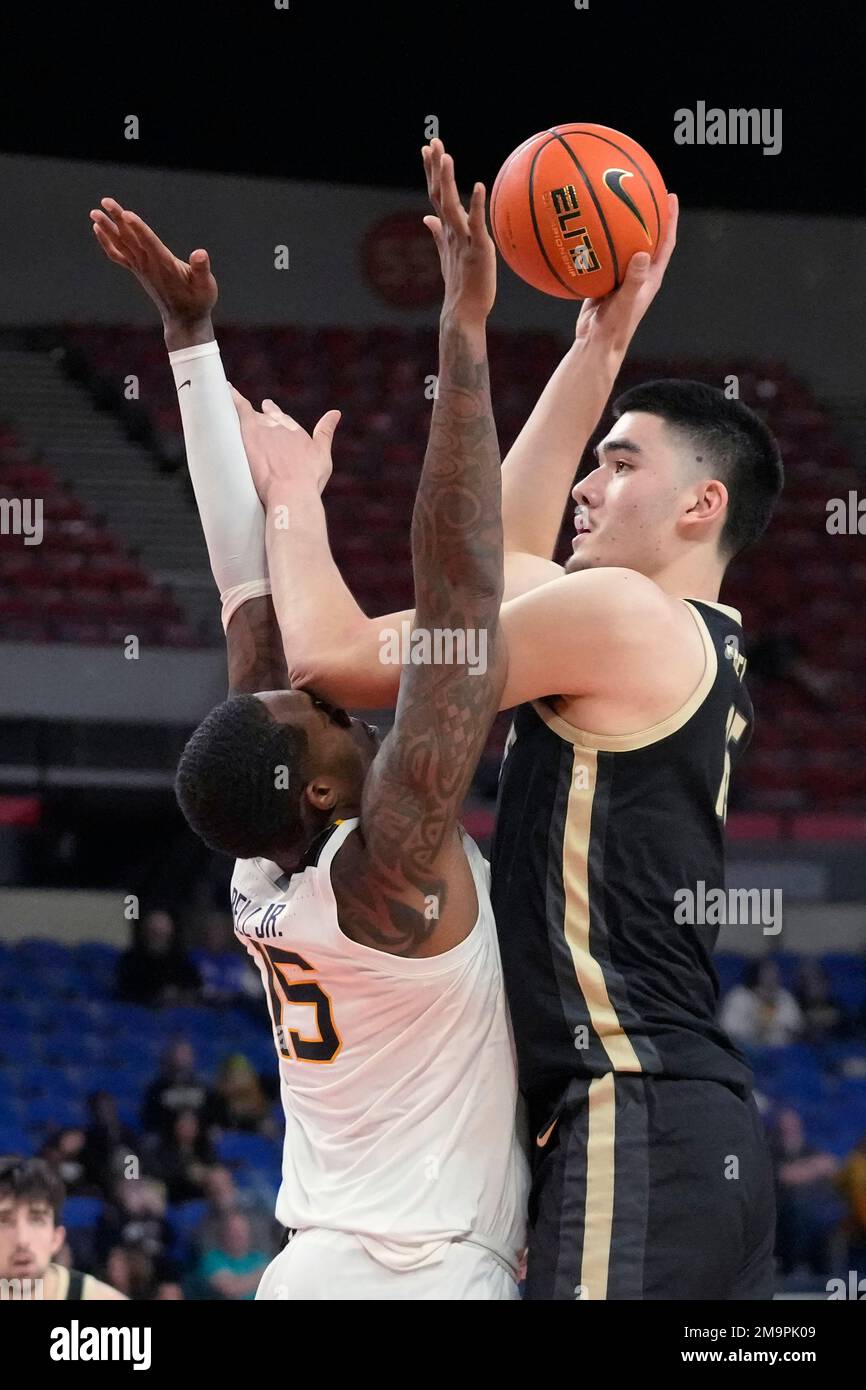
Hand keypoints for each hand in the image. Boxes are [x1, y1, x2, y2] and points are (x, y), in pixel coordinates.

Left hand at [89, 197, 217, 342]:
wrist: (184, 320)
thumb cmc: (199, 301)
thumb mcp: (206, 287)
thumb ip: (202, 270)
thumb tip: (200, 254)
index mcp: (165, 266)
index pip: (149, 244)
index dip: (138, 229)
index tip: (126, 214)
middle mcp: (149, 266)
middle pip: (130, 239)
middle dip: (117, 220)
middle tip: (105, 201)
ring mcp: (141, 268)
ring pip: (121, 244)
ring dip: (107, 228)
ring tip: (94, 212)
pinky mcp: (138, 271)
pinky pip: (118, 255)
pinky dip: (107, 242)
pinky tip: (98, 229)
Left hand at [230, 387, 339, 503]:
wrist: (292, 490)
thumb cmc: (309, 479)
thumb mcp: (322, 454)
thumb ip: (325, 432)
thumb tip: (336, 412)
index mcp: (295, 431)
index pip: (282, 418)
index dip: (275, 415)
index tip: (269, 409)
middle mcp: (279, 426)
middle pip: (266, 417)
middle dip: (261, 414)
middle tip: (255, 411)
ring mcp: (263, 429)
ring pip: (250, 415)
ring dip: (243, 409)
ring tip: (232, 399)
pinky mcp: (249, 433)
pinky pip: (239, 409)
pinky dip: (233, 398)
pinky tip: (225, 392)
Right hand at [422, 137, 495, 326]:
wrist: (464, 313)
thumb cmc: (462, 286)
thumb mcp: (449, 255)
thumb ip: (438, 234)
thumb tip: (427, 218)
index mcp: (448, 230)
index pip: (436, 195)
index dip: (431, 172)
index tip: (426, 149)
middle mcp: (452, 232)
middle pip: (439, 195)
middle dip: (435, 168)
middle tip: (432, 142)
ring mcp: (463, 240)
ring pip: (451, 205)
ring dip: (447, 181)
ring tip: (445, 156)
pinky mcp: (476, 250)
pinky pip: (475, 224)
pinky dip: (475, 204)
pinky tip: (477, 185)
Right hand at [573, 192, 678, 352]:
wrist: (595, 344)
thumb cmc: (615, 327)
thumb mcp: (625, 302)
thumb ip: (634, 280)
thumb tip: (643, 253)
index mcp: (650, 277)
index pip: (665, 242)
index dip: (670, 219)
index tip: (670, 196)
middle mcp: (637, 274)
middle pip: (646, 237)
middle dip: (646, 214)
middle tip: (643, 189)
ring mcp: (619, 277)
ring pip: (621, 245)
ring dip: (619, 226)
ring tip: (612, 202)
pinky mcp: (602, 281)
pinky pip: (600, 256)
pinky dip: (594, 243)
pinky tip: (581, 229)